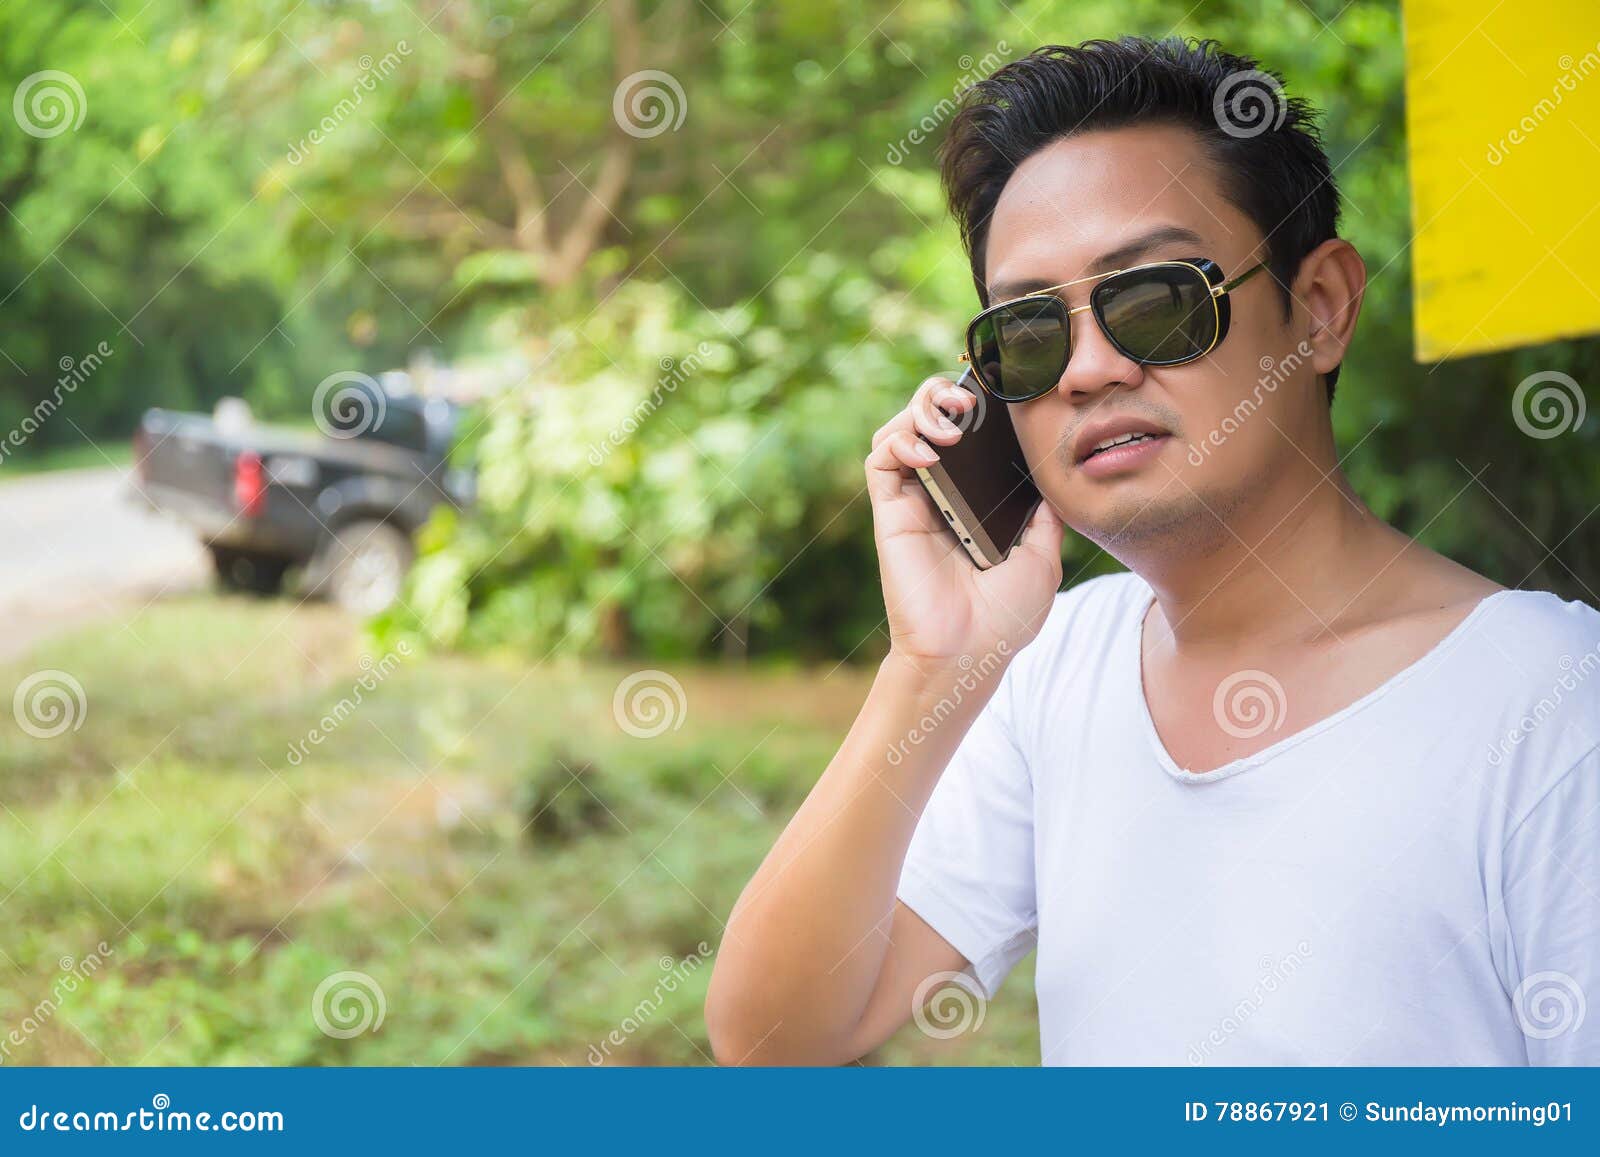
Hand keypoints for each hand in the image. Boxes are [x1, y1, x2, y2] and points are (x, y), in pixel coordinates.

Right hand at [864, 375, 1064, 666]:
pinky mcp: (890, 512)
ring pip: (899, 429)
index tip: (999, 396)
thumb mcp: (1044, 557)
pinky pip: (880, 459)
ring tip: (951, 421)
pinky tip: (931, 453)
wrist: (970, 653)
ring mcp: (913, 501)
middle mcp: (940, 495)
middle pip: (929, 420)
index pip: (968, 437)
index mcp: (974, 502)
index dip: (976, 408)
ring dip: (920, 410)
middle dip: (943, 395)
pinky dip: (900, 440)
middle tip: (969, 401)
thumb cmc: (1005, 618)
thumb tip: (1055, 480)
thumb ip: (1046, 516)